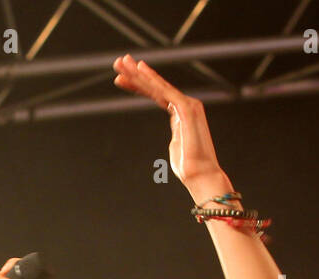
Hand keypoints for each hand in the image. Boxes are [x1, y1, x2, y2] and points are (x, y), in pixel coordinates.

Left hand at [112, 53, 222, 187]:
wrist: (201, 175)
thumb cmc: (189, 167)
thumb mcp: (176, 148)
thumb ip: (175, 138)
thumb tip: (176, 141)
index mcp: (181, 113)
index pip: (156, 95)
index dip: (138, 86)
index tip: (120, 80)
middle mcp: (186, 104)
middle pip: (155, 86)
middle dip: (135, 74)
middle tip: (118, 62)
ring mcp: (187, 105)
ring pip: (158, 85)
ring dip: (138, 73)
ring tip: (121, 63)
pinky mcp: (186, 108)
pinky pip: (165, 90)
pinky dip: (152, 79)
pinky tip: (140, 70)